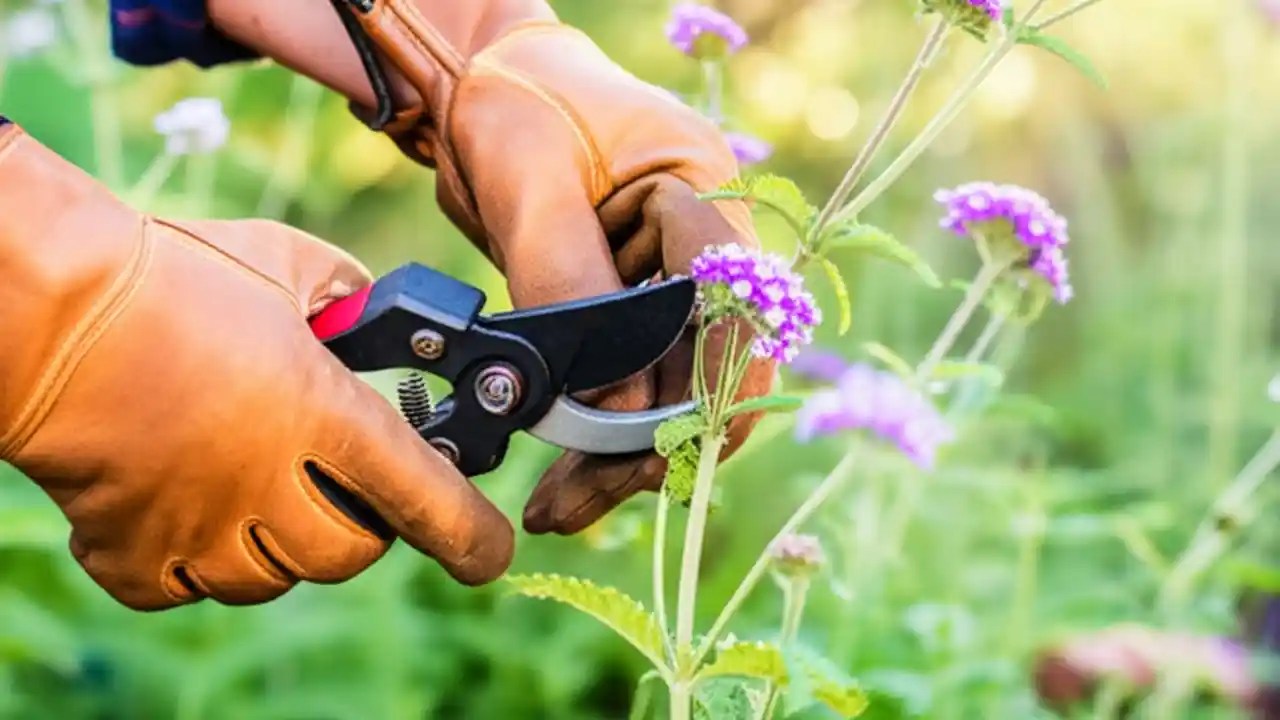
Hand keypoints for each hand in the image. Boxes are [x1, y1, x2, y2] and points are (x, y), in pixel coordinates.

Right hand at [0, 125, 512, 609]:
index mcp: (324, 414)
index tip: (487, 553)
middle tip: (338, 481)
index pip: (426, 499)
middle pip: (351, 554)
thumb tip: (371, 315)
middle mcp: (270, 484)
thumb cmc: (173, 275)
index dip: (469, 536)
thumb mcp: (288, 264)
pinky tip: (185, 502)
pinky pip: (187, 586)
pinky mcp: (133, 552)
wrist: (51, 308)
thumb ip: (349, 297)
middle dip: (360, 525)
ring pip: (272, 578)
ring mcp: (200, 527)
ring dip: (280, 543)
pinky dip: (197, 558)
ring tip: (252, 481)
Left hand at [340, 1, 776, 534]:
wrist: (480, 82)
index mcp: (706, 192)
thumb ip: (568, 281)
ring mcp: (672, 280)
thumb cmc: (512, 99)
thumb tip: (605, 406)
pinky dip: (599, 434)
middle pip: (710, 368)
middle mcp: (705, 247)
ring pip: (673, 392)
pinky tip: (561, 477)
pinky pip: (634, 386)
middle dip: (650, 446)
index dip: (705, 389)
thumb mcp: (530, 177)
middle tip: (576, 504)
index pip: (737, 309)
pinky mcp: (634, 310)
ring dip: (619, 456)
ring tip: (555, 509)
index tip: (641, 450)